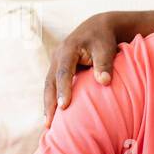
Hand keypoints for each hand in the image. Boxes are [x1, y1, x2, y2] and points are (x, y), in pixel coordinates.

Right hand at [42, 13, 119, 127]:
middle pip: (50, 82)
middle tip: (49, 123)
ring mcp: (55, 63)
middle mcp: (57, 57)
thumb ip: (104, 64)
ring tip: (48, 125)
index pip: (64, 72)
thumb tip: (104, 82)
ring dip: (48, 104)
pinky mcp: (58, 69)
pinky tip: (53, 116)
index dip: (63, 89)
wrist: (97, 27)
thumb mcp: (106, 48)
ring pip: (48, 86)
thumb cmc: (104, 39)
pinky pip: (52, 86)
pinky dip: (52, 100)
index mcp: (68, 50)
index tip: (64, 107)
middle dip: (49, 103)